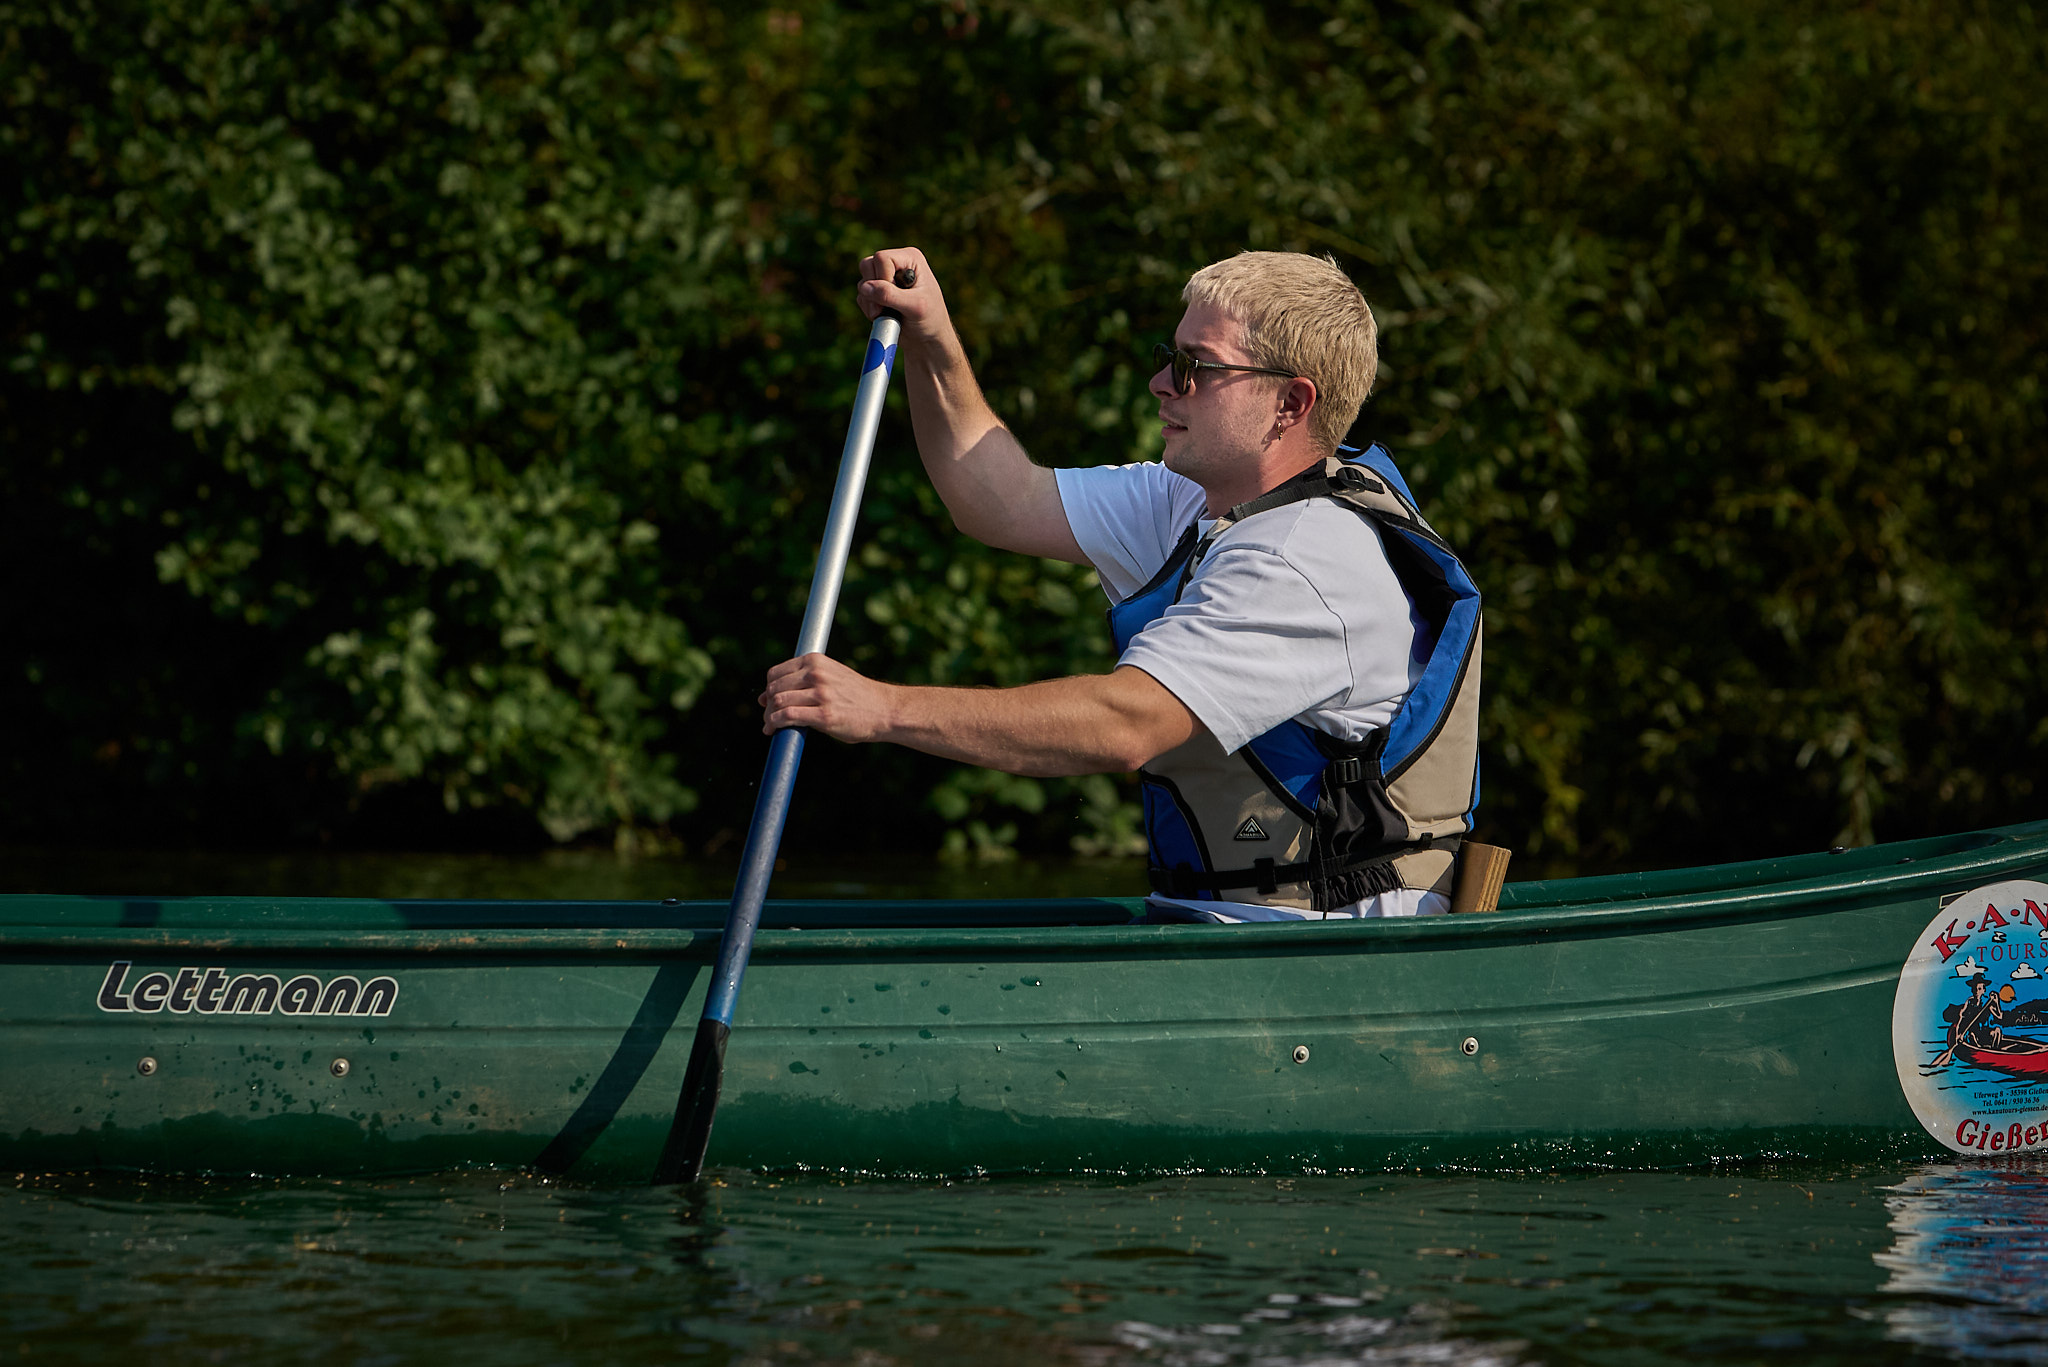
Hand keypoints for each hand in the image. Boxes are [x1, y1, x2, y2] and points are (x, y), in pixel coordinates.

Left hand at [760, 653, 894, 741]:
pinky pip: (787, 716)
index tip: (768, 702)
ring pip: (778, 701)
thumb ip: (805, 681)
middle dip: (767, 705)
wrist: (884, 710)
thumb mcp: (832, 676)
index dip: (768, 689)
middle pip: (774, 688)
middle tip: (768, 718)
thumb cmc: (857, 696)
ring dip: (769, 716)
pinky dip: (775, 723)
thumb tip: (767, 696)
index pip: (776, 673)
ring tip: (770, 726)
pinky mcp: (824, 715)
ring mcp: (820, 694)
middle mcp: (816, 674)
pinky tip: (774, 730)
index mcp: (816, 661)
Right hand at [857, 247, 949, 341]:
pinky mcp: (877, 294)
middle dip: (873, 290)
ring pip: (862, 282)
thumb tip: (865, 287)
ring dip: (870, 302)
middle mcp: (896, 264)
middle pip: (867, 265)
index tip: (895, 297)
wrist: (927, 341)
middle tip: (885, 308)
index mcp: (910, 259)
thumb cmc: (930, 320)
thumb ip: (890, 295)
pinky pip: (861, 297)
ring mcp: (885, 279)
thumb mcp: (915, 306)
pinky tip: (884, 317)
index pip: (882, 258)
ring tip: (888, 315)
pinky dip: (869, 309)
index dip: (883, 278)